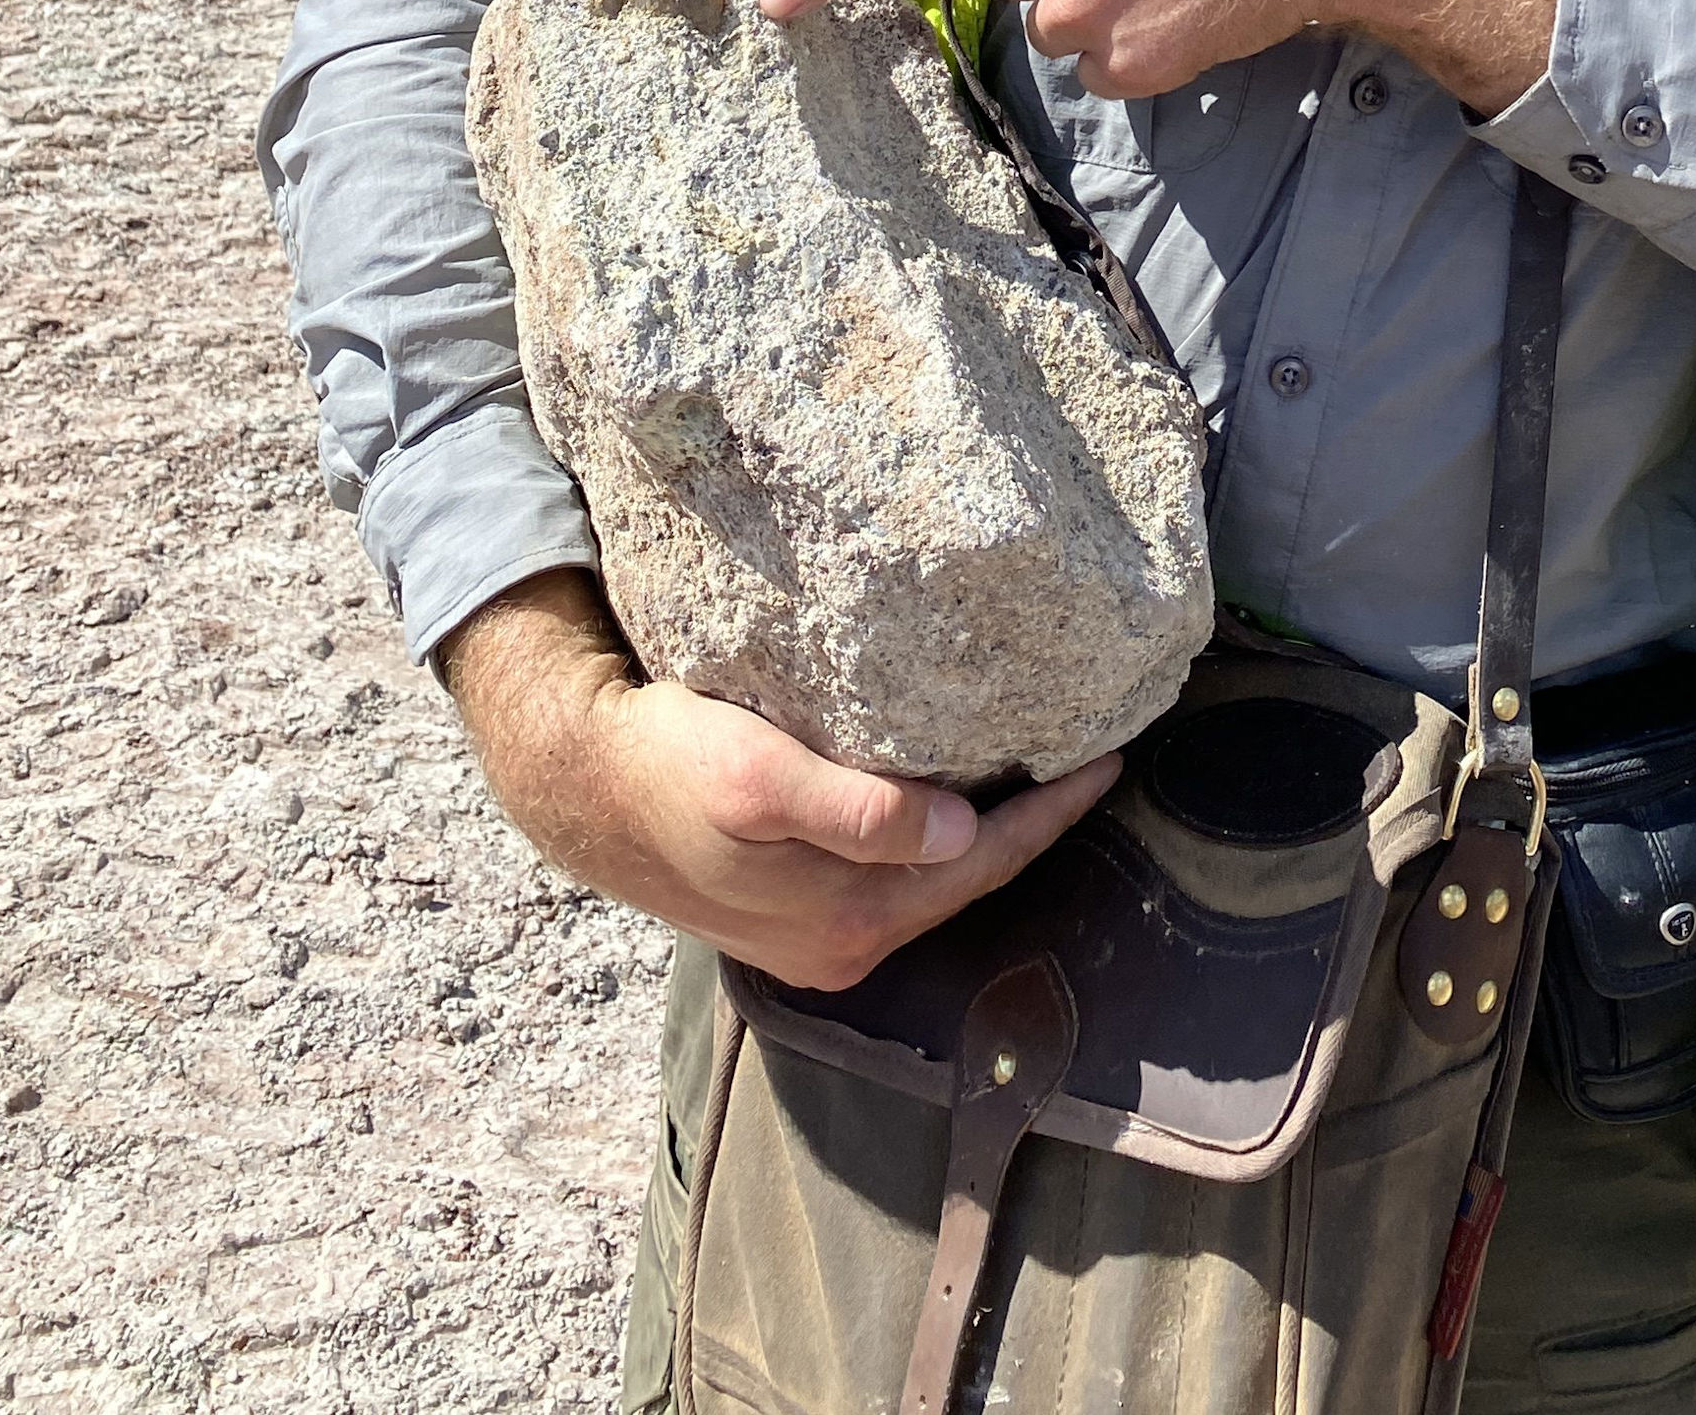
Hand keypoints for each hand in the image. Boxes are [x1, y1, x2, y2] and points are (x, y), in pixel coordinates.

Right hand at [441, 571, 1116, 993]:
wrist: (584, 785)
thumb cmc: (671, 767)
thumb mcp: (762, 778)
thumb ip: (858, 811)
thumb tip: (958, 828)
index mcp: (847, 921)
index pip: (981, 862)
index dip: (1051, 811)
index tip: (1112, 757)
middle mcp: (842, 943)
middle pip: (964, 878)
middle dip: (1029, 822)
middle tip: (1093, 753)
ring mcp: (815, 934)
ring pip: (929, 879)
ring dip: (983, 828)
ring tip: (1039, 769)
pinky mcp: (790, 907)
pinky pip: (888, 872)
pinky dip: (931, 833)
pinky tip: (949, 791)